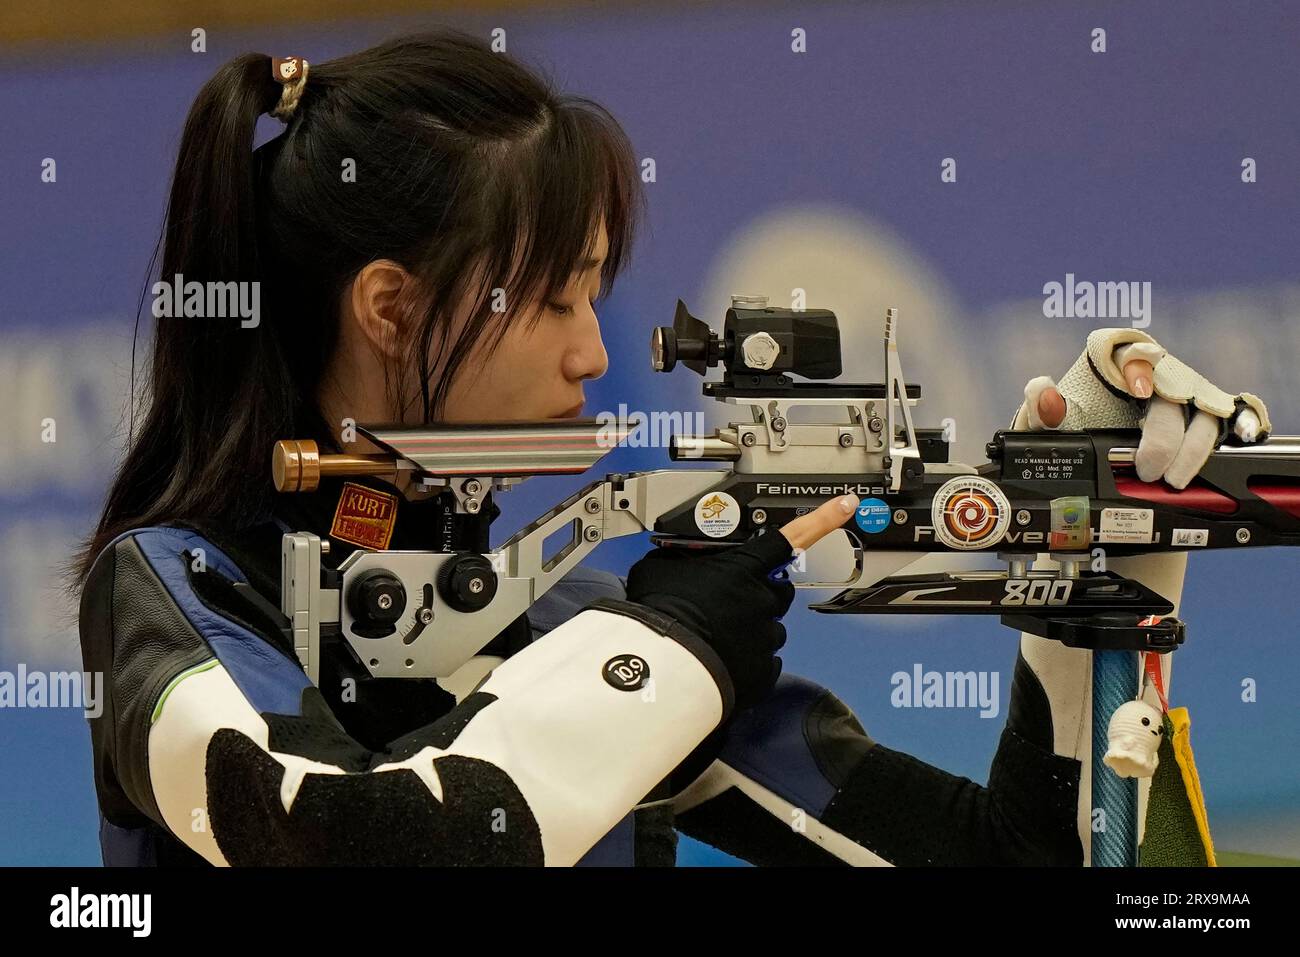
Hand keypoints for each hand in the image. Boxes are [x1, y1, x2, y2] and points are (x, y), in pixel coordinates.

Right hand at [624, 493, 857, 710]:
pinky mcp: (763, 669)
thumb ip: (680, 558)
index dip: (823, 519)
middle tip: (730, 602)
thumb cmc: (658, 613)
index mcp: (743, 568)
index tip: (846, 505)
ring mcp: (766, 636)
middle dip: (762, 592)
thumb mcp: (660, 566)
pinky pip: (766, 662)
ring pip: (771, 628)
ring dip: (752, 628)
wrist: (659, 666)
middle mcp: (762, 599)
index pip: (791, 537)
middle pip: (780, 589)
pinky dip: (749, 661)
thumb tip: (675, 556)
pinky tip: (724, 659)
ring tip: (717, 636)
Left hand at [1012, 329, 1270, 488]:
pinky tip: (1246, 435)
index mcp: (1113, 362)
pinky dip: (1242, 422)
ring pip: (1201, 410)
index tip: (1138, 390)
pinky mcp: (1200, 416)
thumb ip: (1040, 408)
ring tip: (1174, 479)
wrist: (1087, 451)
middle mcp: (1153, 373)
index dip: (1139, 365)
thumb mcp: (1046, 425)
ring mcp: (1180, 394)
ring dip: (1193, 445)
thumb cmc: (1068, 428)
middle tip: (1148, 469)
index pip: (1129, 350)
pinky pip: (1228, 415)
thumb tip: (1043, 392)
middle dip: (1164, 432)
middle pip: (1172, 390)